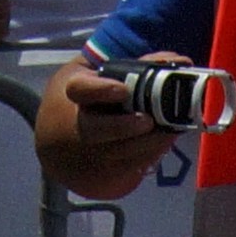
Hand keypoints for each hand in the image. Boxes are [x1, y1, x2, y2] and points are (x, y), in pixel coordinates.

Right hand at [35, 60, 169, 198]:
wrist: (56, 140)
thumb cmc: (84, 98)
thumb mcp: (96, 72)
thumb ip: (135, 64)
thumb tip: (179, 61)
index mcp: (74, 92)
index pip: (80, 89)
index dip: (101, 90)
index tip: (122, 90)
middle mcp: (78, 126)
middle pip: (97, 130)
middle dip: (124, 127)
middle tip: (148, 121)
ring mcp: (88, 153)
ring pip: (118, 154)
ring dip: (148, 144)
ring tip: (171, 131)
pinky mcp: (100, 175)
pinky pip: (128, 169)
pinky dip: (149, 157)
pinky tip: (164, 144)